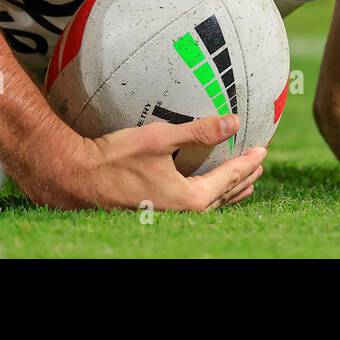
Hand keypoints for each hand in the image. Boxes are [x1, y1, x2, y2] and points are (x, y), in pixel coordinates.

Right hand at [80, 114, 265, 210]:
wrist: (76, 178)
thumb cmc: (115, 157)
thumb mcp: (160, 139)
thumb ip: (199, 131)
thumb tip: (232, 121)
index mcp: (190, 199)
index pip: (230, 178)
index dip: (248, 162)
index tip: (263, 148)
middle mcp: (183, 214)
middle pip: (224, 196)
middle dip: (244, 179)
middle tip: (259, 163)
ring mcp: (169, 217)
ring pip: (210, 206)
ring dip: (229, 191)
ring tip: (243, 181)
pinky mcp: (155, 214)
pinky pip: (193, 206)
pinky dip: (208, 196)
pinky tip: (203, 188)